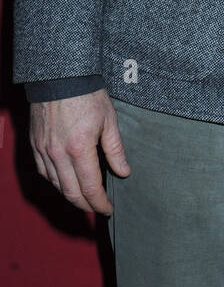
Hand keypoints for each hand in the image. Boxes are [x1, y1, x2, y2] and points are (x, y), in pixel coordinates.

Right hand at [30, 90, 129, 215]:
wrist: (59, 76)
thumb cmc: (87, 95)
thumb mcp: (109, 120)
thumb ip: (116, 150)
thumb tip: (124, 172)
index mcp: (79, 149)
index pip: (90, 188)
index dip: (100, 203)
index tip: (108, 210)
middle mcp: (58, 154)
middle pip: (71, 193)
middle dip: (86, 206)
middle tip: (98, 209)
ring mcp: (44, 150)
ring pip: (56, 185)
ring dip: (71, 196)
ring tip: (85, 199)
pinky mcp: (35, 145)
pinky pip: (43, 172)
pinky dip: (55, 183)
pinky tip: (65, 183)